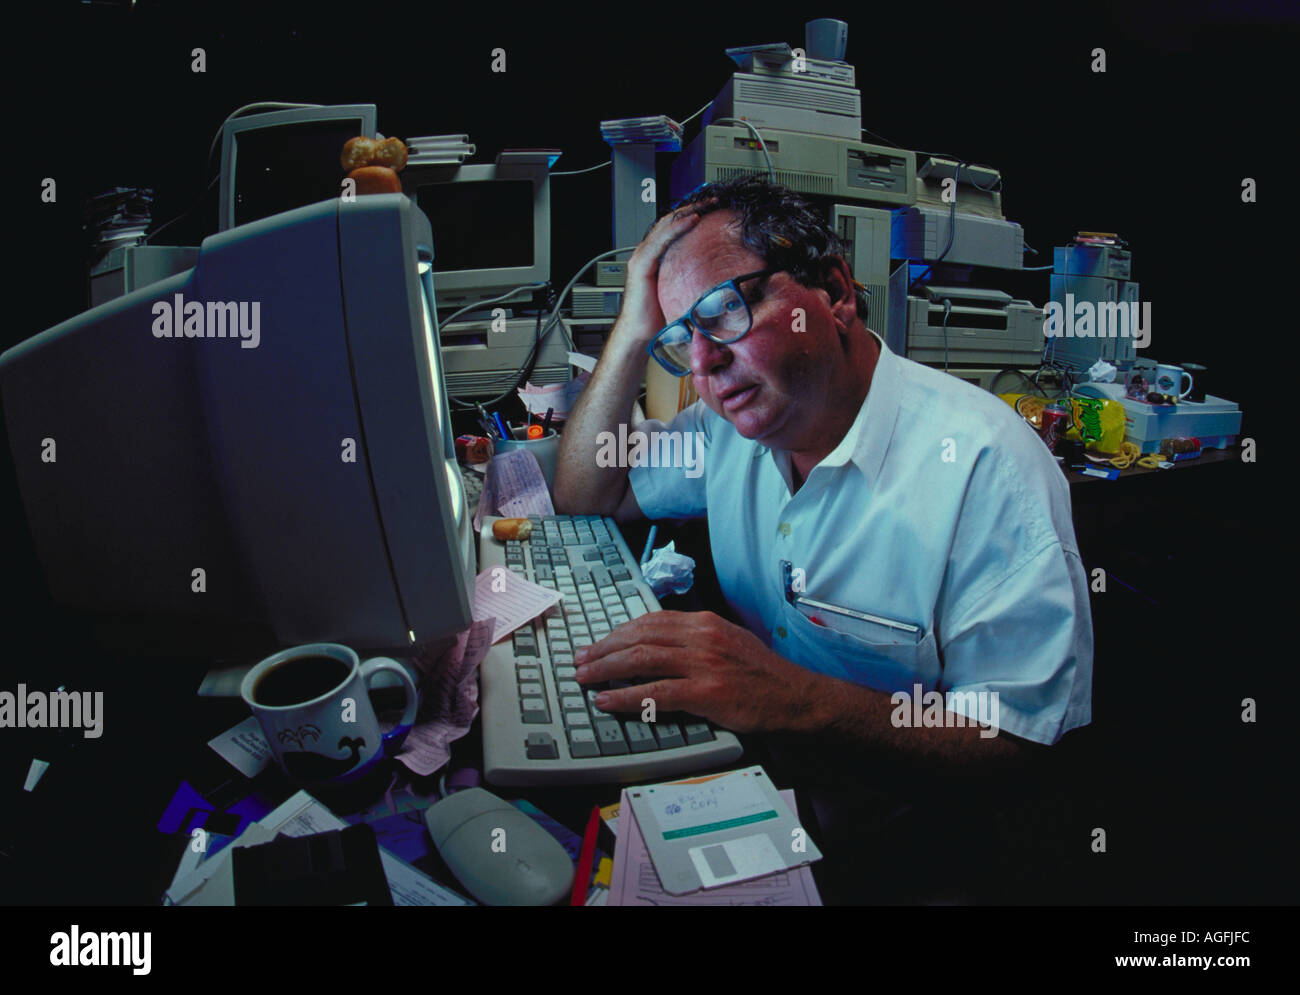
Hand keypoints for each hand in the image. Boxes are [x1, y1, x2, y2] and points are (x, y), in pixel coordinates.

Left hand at [573, 610, 816, 733]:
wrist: (794, 697)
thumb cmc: (760, 674)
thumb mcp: (727, 642)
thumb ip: (693, 640)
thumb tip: (655, 645)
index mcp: (703, 623)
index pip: (648, 621)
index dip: (617, 633)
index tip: (597, 644)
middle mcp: (701, 637)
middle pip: (638, 637)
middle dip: (603, 649)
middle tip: (580, 661)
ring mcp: (703, 664)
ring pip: (641, 660)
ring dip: (606, 669)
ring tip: (585, 678)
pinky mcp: (706, 693)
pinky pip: (656, 694)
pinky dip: (625, 697)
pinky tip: (607, 701)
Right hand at [612, 207, 707, 348]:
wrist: (640, 333)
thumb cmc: (659, 316)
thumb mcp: (681, 293)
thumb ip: (695, 282)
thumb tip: (722, 282)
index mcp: (656, 257)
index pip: (674, 228)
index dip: (692, 215)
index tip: (713, 209)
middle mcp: (647, 252)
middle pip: (670, 222)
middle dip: (692, 208)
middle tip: (713, 201)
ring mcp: (642, 257)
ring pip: (665, 226)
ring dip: (687, 212)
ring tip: (706, 205)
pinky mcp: (640, 265)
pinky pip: (660, 241)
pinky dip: (677, 228)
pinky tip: (692, 220)